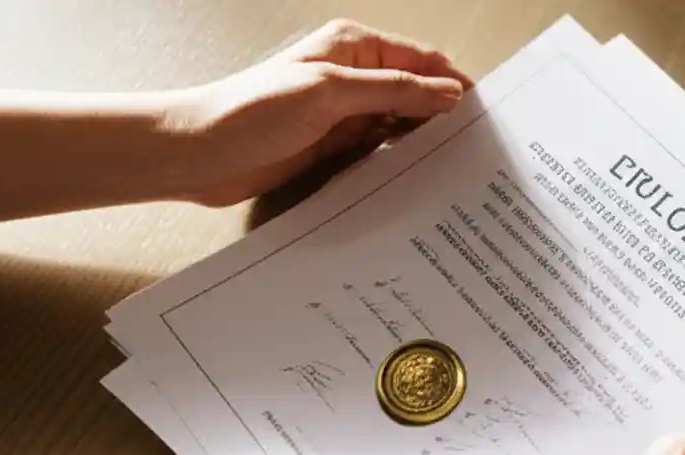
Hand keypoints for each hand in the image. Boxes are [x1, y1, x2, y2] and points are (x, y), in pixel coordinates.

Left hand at [168, 19, 470, 205]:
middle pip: (415, 92)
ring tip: (453, 168)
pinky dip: (397, 160)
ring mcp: (342, 112)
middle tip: (476, 148)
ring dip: (421, 141)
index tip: (486, 114)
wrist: (198, 153)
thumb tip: (448, 92)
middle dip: (443, 115)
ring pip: (399, 124)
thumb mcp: (329, 93)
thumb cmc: (250, 111)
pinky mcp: (331, 145)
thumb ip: (393, 91)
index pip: (421, 60)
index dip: (454, 84)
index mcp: (353, 47)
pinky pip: (377, 151)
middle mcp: (352, 76)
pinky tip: (416, 178)